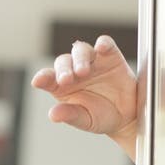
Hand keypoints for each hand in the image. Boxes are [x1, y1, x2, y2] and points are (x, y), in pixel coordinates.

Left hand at [31, 35, 137, 159]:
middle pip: (63, 62)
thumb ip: (70, 115)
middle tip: (66, 79)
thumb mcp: (85, 120)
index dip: (43, 77)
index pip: (48, 78)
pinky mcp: (109, 55)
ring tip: (83, 71)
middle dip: (63, 69)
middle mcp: (74, 70)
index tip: (38, 81)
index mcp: (62, 87)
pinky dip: (103, 43)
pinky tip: (101, 47)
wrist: (126, 116)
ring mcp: (92, 61)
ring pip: (81, 50)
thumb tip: (53, 115)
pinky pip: (105, 44)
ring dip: (80, 58)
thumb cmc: (101, 117)